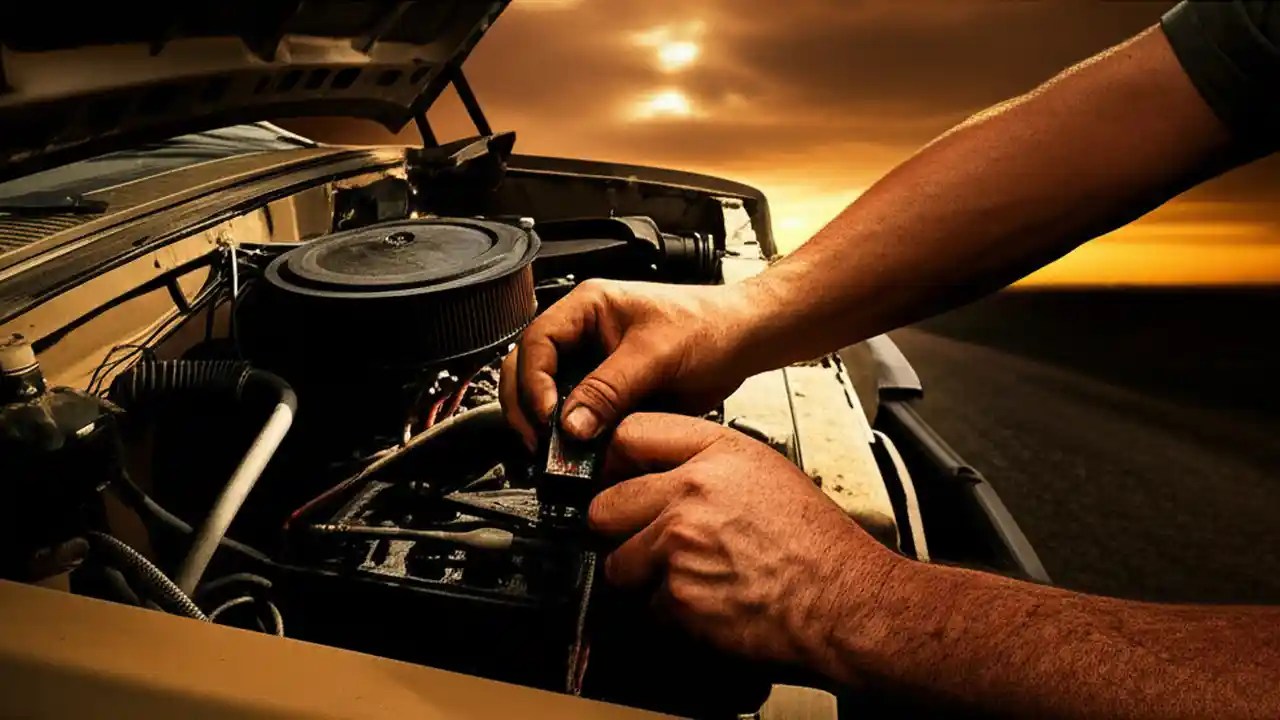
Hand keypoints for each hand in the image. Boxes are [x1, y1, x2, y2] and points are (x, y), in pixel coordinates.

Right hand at [501, 279, 760, 446]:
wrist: (745, 341)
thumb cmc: (710, 325)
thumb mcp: (656, 355)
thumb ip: (611, 389)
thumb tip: (571, 424)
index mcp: (588, 307)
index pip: (536, 342)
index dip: (533, 381)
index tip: (547, 416)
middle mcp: (583, 334)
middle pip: (527, 370)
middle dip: (527, 408)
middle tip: (541, 444)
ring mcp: (594, 365)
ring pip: (546, 396)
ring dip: (545, 426)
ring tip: (555, 454)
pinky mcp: (609, 393)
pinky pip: (577, 416)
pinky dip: (571, 436)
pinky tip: (577, 454)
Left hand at [589, 413, 901, 666]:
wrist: (847, 602)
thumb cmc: (818, 545)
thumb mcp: (767, 472)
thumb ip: (708, 463)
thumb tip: (657, 472)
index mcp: (717, 452)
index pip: (629, 433)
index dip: (615, 461)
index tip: (615, 477)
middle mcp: (693, 491)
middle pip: (606, 505)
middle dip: (618, 530)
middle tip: (643, 541)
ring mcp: (680, 543)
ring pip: (617, 562)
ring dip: (641, 577)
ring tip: (683, 579)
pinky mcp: (678, 595)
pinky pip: (645, 605)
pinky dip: (667, 613)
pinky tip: (704, 604)